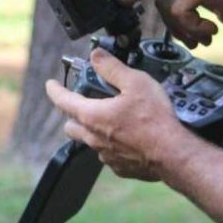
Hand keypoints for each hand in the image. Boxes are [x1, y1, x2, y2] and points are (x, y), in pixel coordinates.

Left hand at [45, 48, 189, 179]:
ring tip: (111, 120)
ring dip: (94, 130)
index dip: (55, 90)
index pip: (63, 100)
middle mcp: (93, 137)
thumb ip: (112, 68)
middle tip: (84, 104)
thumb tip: (96, 56)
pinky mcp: (120, 167)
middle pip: (71, 125)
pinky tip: (129, 137)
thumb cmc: (154, 118)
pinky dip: (113, 144)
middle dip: (72, 114)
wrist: (172, 153)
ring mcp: (106, 154)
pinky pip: (109, 154)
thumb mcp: (136, 82)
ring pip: (90, 141)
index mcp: (92, 115)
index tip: (51, 85)